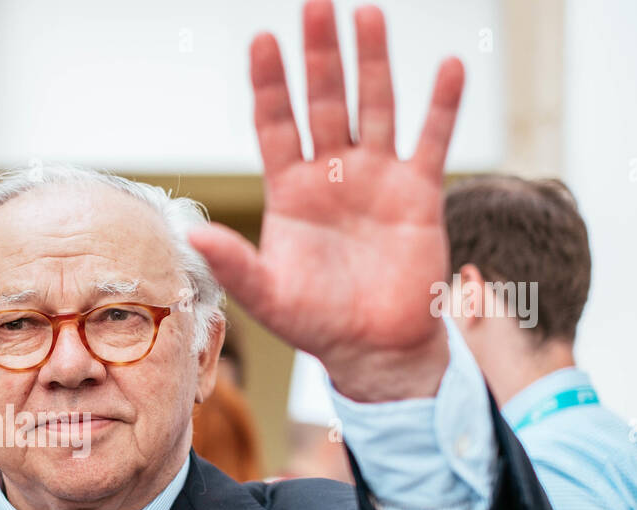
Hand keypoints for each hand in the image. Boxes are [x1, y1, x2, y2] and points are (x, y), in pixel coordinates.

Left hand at [189, 1, 463, 401]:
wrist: (373, 349)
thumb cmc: (314, 322)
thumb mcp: (265, 295)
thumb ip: (231, 261)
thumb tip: (188, 231)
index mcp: (289, 191)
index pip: (276, 124)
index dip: (270, 85)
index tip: (262, 41)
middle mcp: (331, 173)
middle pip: (325, 101)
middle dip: (320, 56)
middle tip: (317, 4)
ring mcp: (376, 177)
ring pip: (375, 106)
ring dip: (372, 62)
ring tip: (367, 14)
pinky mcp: (419, 193)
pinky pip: (432, 140)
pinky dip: (442, 106)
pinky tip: (449, 66)